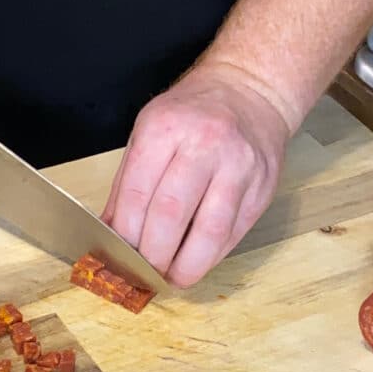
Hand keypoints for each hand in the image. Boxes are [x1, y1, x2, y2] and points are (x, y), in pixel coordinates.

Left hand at [102, 64, 290, 287]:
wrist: (249, 91)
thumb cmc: (191, 115)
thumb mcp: (148, 133)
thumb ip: (128, 184)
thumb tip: (110, 233)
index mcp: (165, 128)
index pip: (138, 195)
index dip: (126, 236)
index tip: (118, 259)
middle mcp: (205, 144)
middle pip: (172, 215)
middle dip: (153, 256)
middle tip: (144, 275)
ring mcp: (239, 166)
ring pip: (210, 231)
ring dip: (187, 265)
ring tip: (173, 279)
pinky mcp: (262, 187)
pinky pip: (234, 232)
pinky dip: (212, 255)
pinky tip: (197, 262)